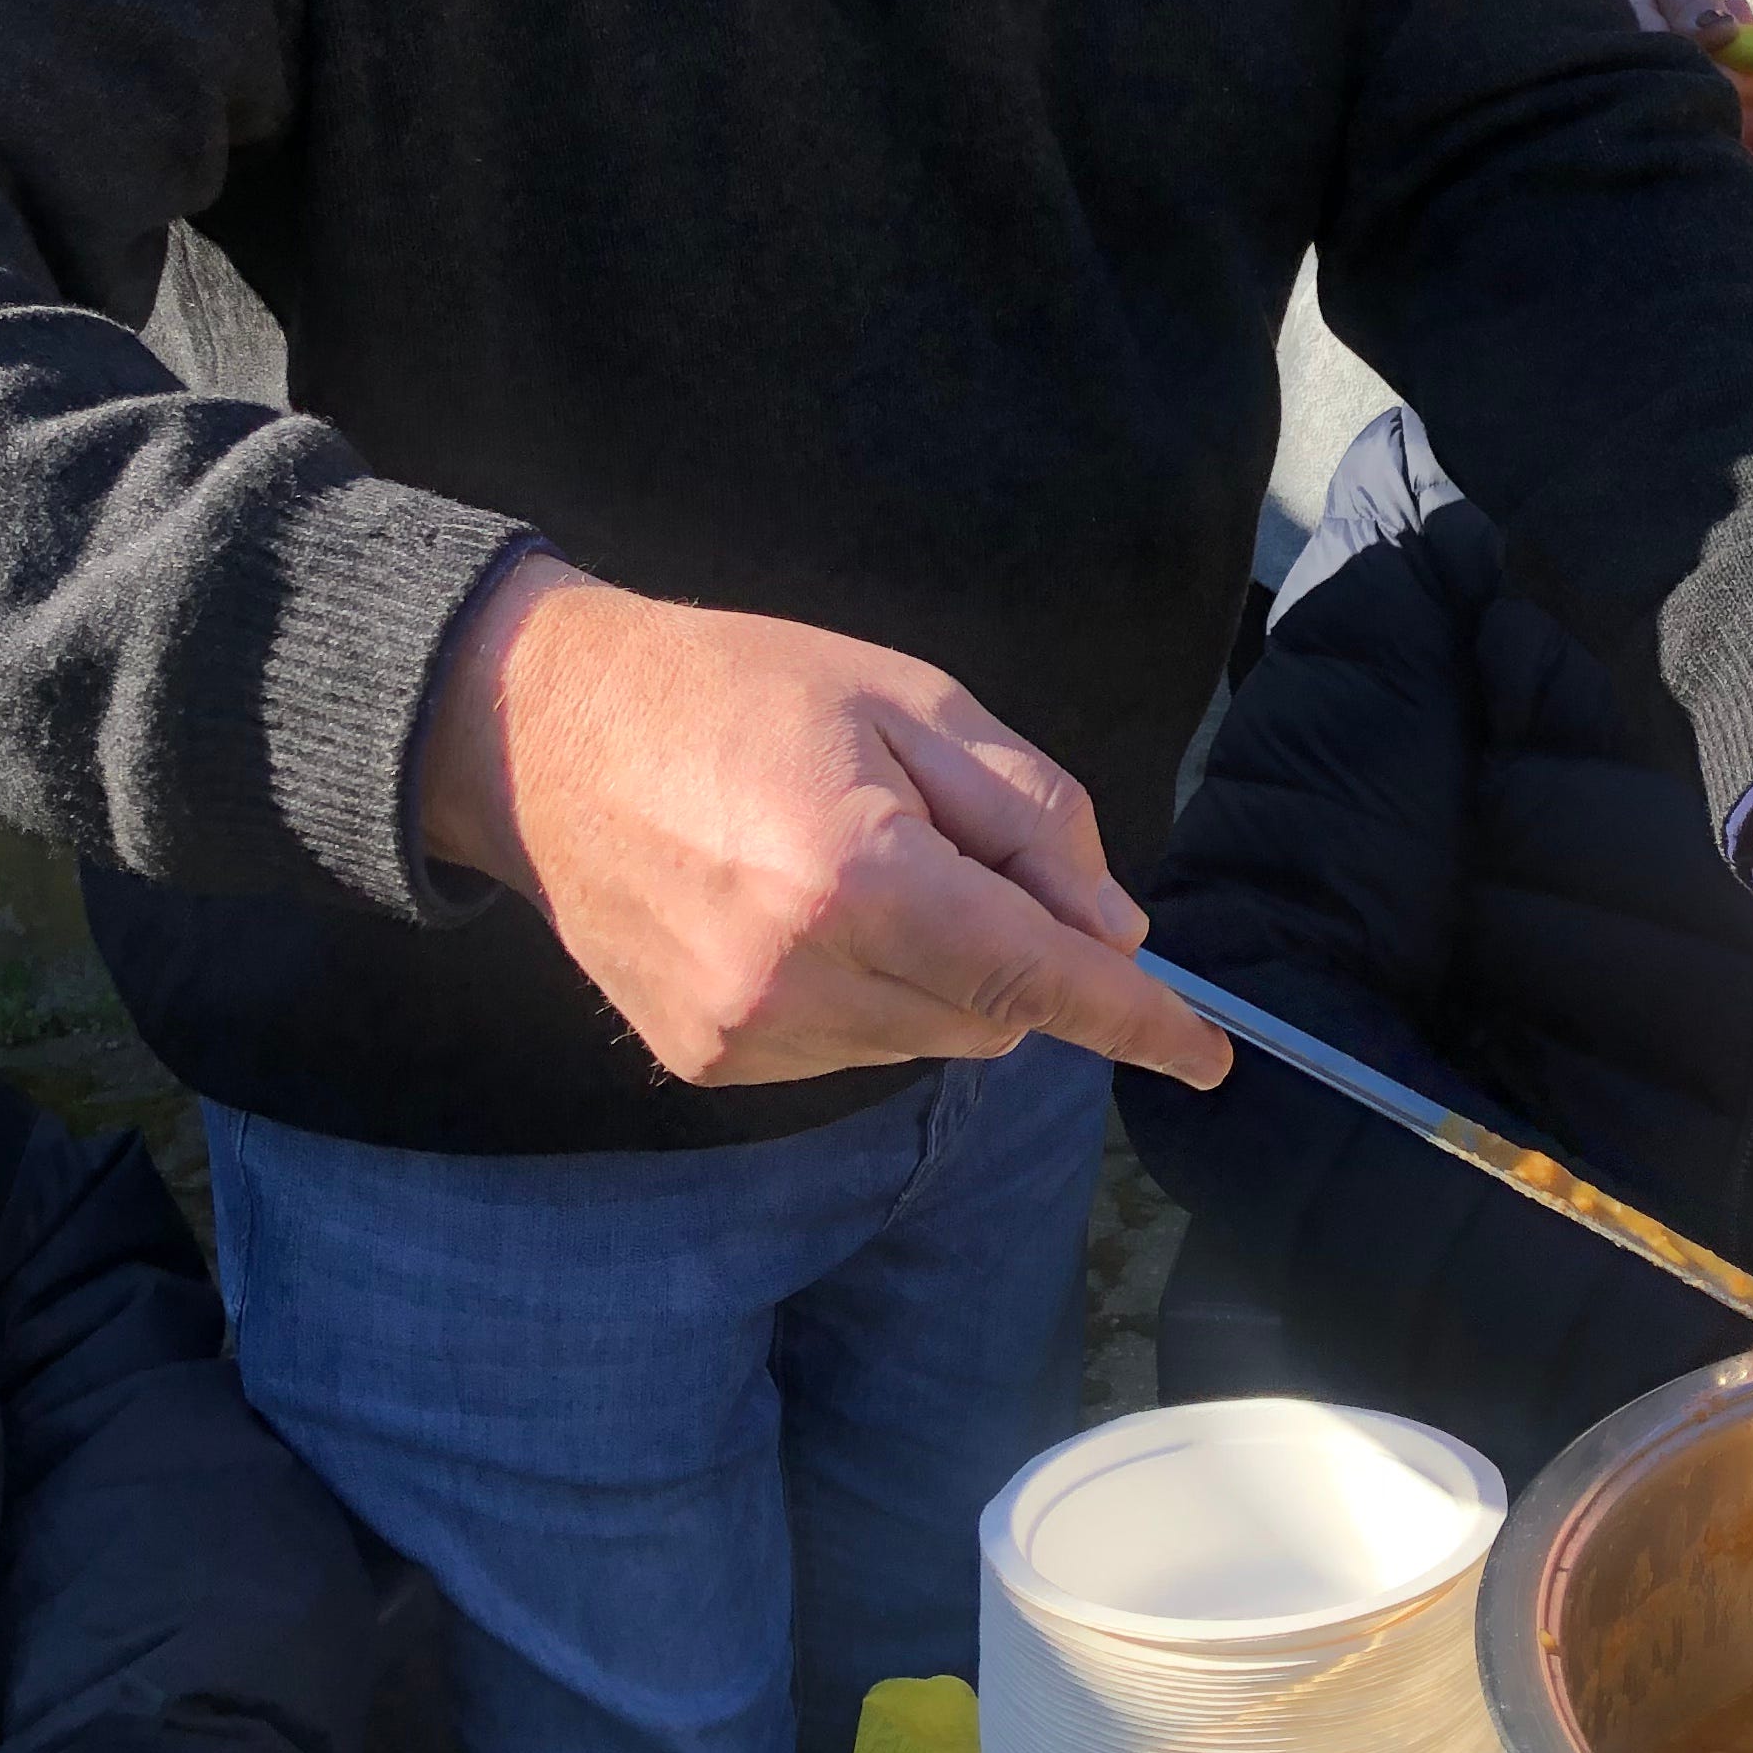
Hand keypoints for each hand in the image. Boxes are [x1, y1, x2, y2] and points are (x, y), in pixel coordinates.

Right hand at [420, 557, 1228, 1091]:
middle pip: (993, 1014)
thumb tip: (1113, 932)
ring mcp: (746, 1034)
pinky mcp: (708, 1061)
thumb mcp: (914, 704)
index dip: (1135, 1021)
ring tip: (847, 864)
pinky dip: (864, 994)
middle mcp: (800, 979)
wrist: (544, 733)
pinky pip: (848, 1050)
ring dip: (936, 972)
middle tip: (945, 843)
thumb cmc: (739, 691)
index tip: (1208, 1057)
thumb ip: (1031, 816)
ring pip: (926, 1040)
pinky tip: (798, 913)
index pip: (1037, 976)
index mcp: (860, 878)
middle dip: (1014, 949)